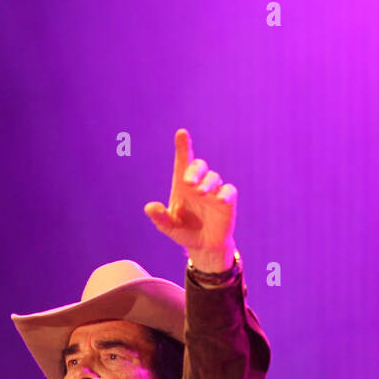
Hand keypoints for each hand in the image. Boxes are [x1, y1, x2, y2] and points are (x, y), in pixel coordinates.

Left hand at [144, 129, 236, 272]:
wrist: (203, 246)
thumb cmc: (184, 231)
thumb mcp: (169, 227)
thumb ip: (160, 218)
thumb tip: (149, 208)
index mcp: (182, 186)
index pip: (183, 162)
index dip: (183, 147)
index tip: (181, 133)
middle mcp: (199, 184)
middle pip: (199, 166)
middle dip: (195, 170)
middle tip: (188, 183)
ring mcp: (214, 192)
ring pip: (214, 177)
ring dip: (207, 182)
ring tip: (201, 193)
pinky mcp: (227, 202)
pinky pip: (229, 191)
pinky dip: (225, 193)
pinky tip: (219, 200)